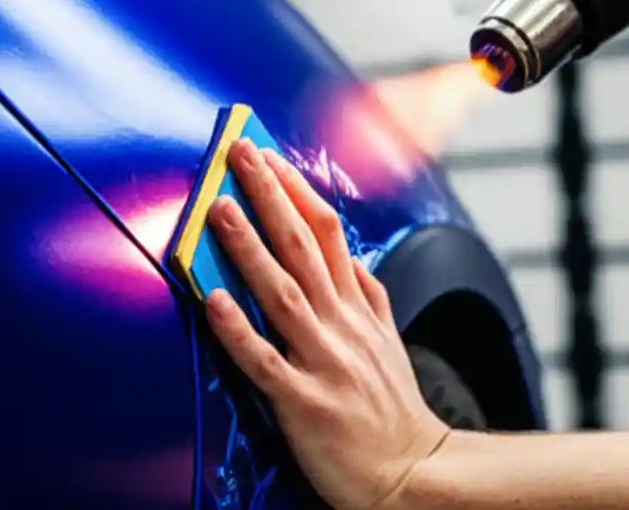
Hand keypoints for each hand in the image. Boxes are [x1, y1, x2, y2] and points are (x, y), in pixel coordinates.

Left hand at [204, 139, 448, 509]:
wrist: (414, 475)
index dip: (295, 190)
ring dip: (249, 247)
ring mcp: (323, 362)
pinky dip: (238, 330)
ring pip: (281, 292)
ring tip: (219, 209)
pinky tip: (214, 301)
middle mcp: (341, 325)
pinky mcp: (303, 402)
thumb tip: (347, 256)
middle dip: (268, 195)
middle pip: (302, 247)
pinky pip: (264, 360)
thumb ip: (368, 295)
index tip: (268, 156)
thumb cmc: (393, 410)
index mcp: (358, 307)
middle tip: (239, 154)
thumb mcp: (388, 340)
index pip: (327, 232)